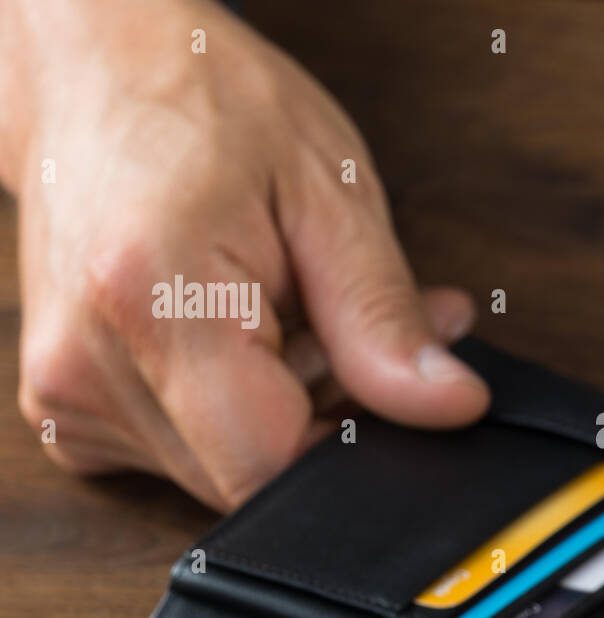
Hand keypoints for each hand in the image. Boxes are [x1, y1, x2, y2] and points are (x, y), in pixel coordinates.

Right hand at [1, 0, 488, 510]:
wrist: (97, 71)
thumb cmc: (207, 104)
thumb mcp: (330, 195)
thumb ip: (384, 319)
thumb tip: (448, 407)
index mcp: (151, 300)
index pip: (268, 467)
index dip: (351, 451)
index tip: (394, 398)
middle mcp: (87, 364)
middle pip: (253, 471)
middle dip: (334, 414)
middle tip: (370, 327)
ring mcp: (68, 393)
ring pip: (227, 464)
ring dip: (292, 403)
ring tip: (312, 307)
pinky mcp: (73, 406)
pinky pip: (189, 447)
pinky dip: (243, 403)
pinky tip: (259, 331)